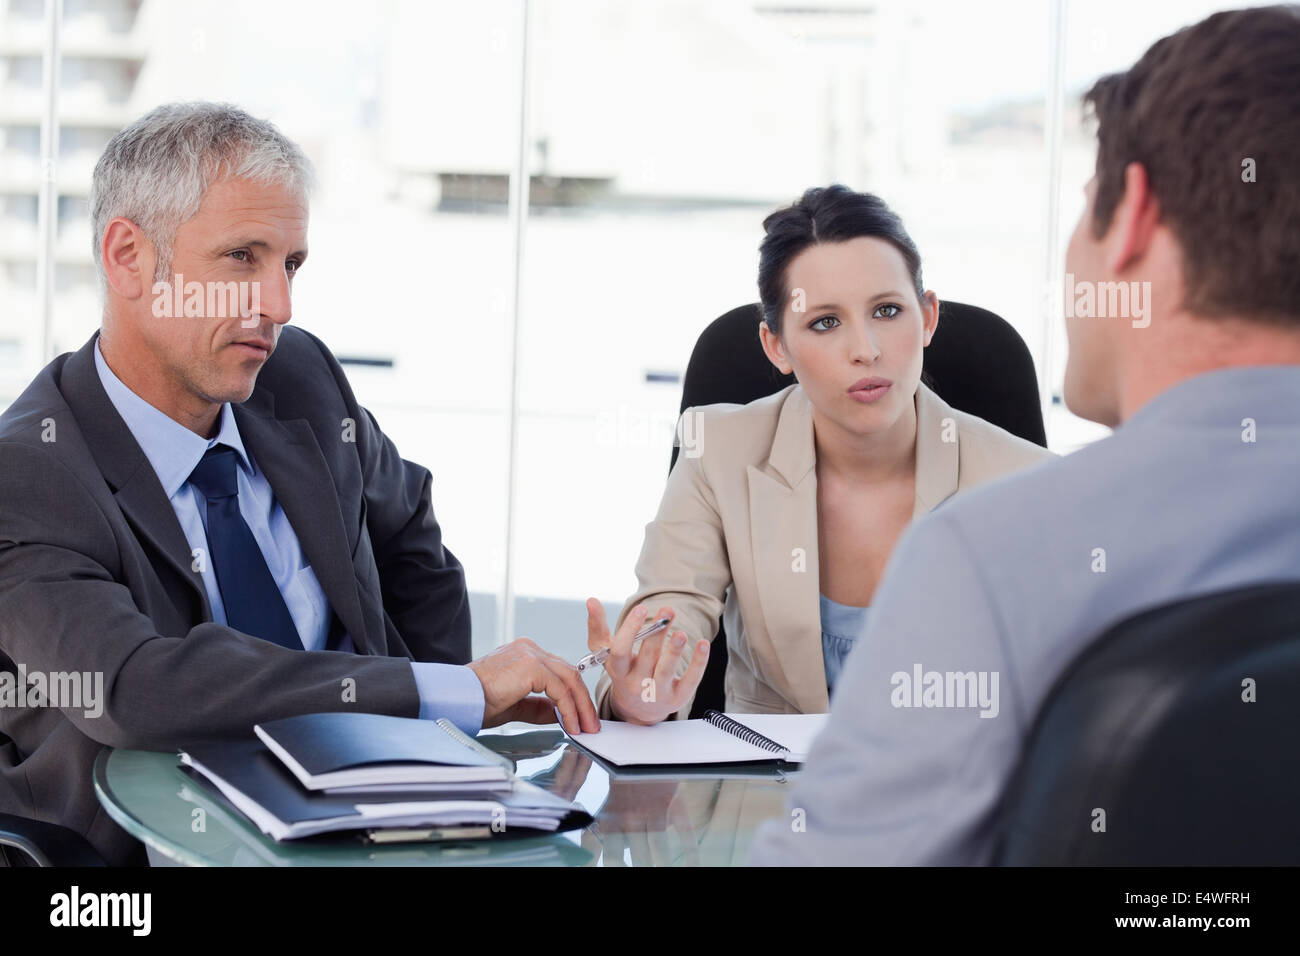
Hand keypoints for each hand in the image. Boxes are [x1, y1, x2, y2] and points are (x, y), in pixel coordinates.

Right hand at [467, 638, 599, 735]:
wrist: (459, 699)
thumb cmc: (477, 702)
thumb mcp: (514, 705)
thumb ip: (537, 706)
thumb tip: (557, 714)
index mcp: (524, 653)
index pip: (559, 672)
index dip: (573, 696)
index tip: (581, 718)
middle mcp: (529, 648)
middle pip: (569, 673)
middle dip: (582, 702)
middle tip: (591, 726)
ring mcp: (531, 654)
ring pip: (569, 679)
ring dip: (580, 707)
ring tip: (585, 729)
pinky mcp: (531, 665)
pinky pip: (559, 689)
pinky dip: (568, 708)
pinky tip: (570, 725)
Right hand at [586, 599, 708, 724]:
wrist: (638, 709)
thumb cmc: (624, 672)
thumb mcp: (607, 655)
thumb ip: (597, 628)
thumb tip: (591, 600)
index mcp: (618, 671)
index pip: (620, 652)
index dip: (630, 630)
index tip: (641, 608)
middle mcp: (636, 684)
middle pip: (647, 658)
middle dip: (657, 633)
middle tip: (668, 611)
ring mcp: (657, 692)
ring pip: (666, 671)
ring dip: (674, 651)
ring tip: (680, 632)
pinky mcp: (677, 698)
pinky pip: (690, 680)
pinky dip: (698, 663)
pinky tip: (703, 644)